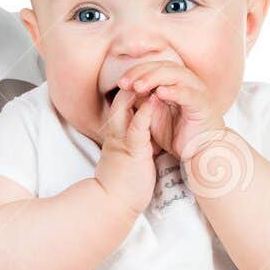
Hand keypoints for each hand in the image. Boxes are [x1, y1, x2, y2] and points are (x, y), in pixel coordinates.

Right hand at [94, 84, 157, 216]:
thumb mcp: (131, 154)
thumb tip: (150, 131)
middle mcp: (117, 131)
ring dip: (140, 89)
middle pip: (122, 97)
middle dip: (136, 81)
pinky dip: (146, 111)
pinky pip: (137, 125)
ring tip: (154, 75)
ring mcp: (122, 139)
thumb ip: (137, 139)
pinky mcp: (131, 149)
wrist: (114, 203)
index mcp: (118, 132)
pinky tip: (155, 99)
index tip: (150, 76)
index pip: (124, 102)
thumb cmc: (124, 182)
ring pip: (126, 105)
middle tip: (152, 66)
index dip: (135, 87)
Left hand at [117, 60, 225, 163]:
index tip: (121, 83)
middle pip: (165, 67)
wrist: (197, 154)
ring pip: (177, 75)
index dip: (137, 71)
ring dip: (155, 78)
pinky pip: (189, 94)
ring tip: (139, 87)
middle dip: (143, 73)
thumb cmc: (177, 134)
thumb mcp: (153, 115)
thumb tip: (127, 86)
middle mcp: (189, 83)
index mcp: (178, 82)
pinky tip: (159, 93)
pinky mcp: (204, 105)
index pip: (156, 67)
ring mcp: (198, 92)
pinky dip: (175, 91)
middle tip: (125, 83)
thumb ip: (143, 100)